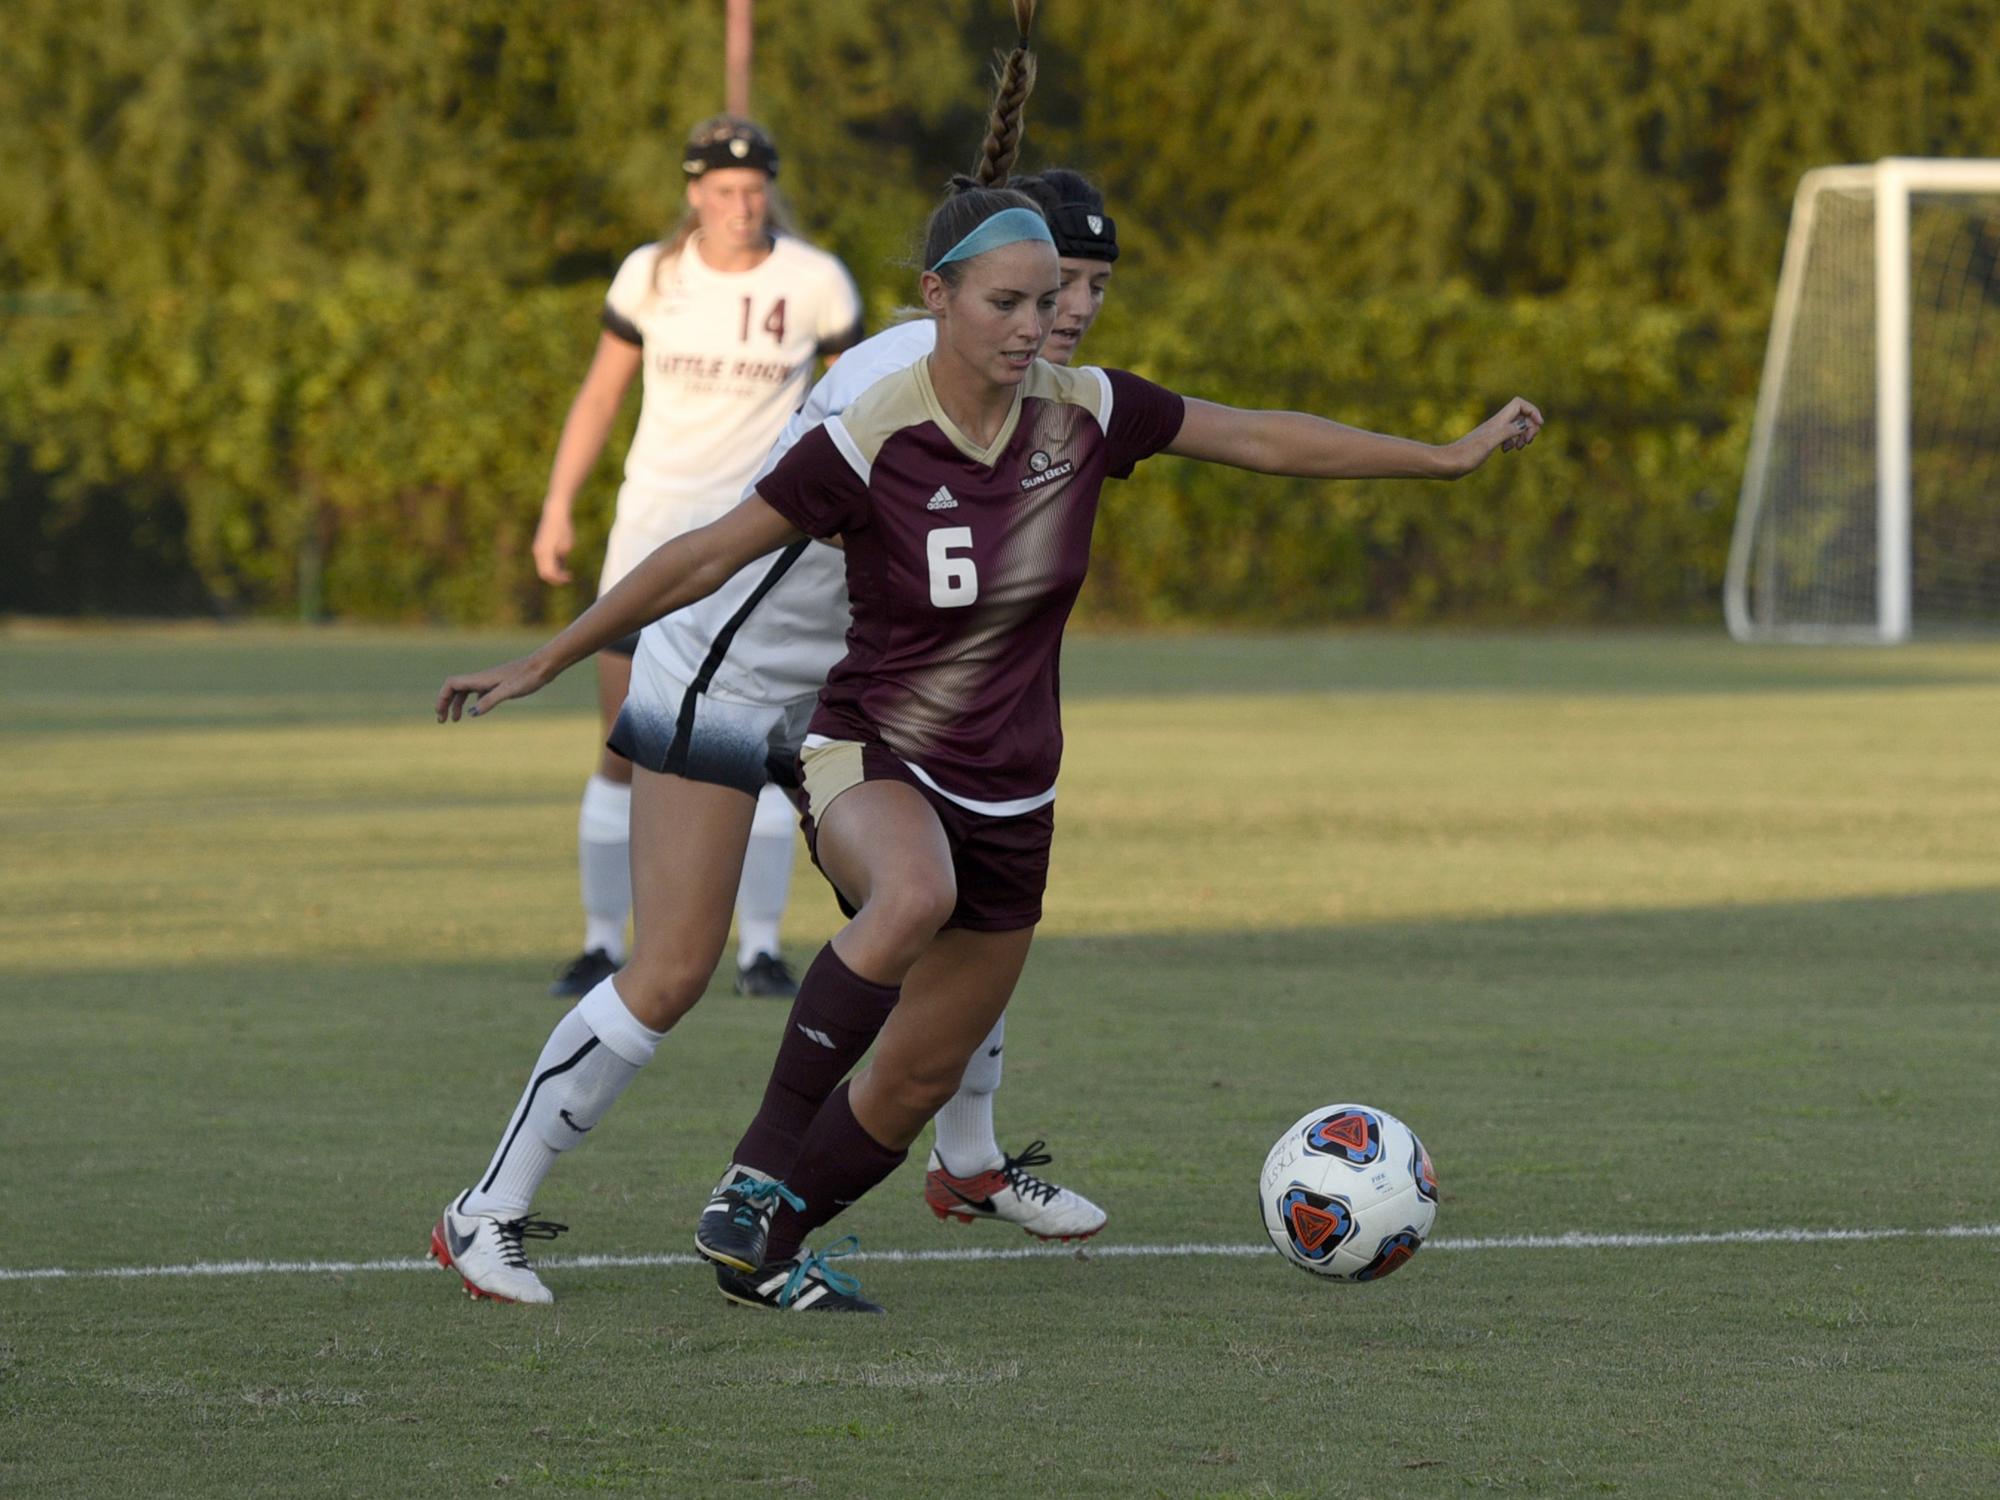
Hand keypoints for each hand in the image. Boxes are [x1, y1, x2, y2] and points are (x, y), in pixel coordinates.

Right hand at [436, 653, 551, 722]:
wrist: (544, 665)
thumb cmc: (528, 677)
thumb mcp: (508, 691)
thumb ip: (489, 701)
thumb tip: (471, 713)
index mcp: (481, 678)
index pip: (451, 684)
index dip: (442, 698)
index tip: (441, 715)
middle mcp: (482, 678)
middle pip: (455, 688)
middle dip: (446, 704)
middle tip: (442, 721)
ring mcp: (490, 680)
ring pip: (466, 691)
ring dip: (457, 704)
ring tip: (456, 720)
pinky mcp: (500, 683)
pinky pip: (478, 692)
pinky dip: (471, 702)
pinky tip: (475, 711)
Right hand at [532, 507, 574, 584]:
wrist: (555, 514)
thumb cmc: (563, 529)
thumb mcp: (566, 546)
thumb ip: (562, 560)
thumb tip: (559, 569)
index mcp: (545, 553)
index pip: (550, 573)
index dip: (560, 578)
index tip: (570, 576)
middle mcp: (538, 552)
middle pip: (544, 573)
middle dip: (555, 578)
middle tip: (568, 577)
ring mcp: (537, 549)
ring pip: (543, 567)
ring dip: (554, 571)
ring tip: (566, 569)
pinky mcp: (538, 546)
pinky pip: (543, 560)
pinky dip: (551, 564)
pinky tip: (562, 561)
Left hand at [1444, 397, 1544, 476]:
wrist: (1448, 464)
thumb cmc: (1466, 455)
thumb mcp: (1489, 443)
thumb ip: (1507, 432)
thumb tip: (1525, 424)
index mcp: (1497, 421)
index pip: (1520, 404)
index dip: (1532, 411)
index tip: (1538, 425)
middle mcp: (1496, 424)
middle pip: (1521, 414)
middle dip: (1530, 426)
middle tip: (1526, 442)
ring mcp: (1492, 432)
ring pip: (1516, 425)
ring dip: (1523, 434)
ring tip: (1519, 447)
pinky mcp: (1488, 442)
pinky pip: (1507, 435)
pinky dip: (1513, 441)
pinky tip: (1507, 451)